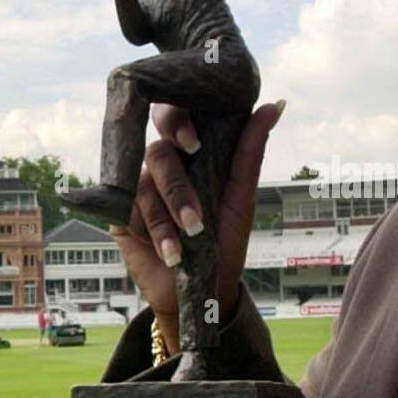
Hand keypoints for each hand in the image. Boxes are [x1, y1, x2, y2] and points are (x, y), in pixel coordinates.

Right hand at [109, 100, 286, 347]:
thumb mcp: (242, 199)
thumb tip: (275, 106)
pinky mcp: (122, 216)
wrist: (203, 291)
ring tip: (193, 236)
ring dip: (171, 212)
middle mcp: (164, 167)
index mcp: (192, 154)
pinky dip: (156, 232)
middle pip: (157, 150)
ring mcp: (140, 190)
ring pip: (145, 183)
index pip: (178, 118)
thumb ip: (250, 152)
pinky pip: (130, 211)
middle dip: (176, 177)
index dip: (179, 120)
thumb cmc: (225, 241)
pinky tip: (172, 253)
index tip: (196, 142)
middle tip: (193, 206)